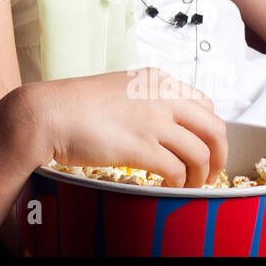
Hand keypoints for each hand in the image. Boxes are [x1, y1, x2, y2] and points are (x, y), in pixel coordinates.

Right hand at [25, 67, 228, 188]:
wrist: (47, 113)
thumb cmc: (74, 105)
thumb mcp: (119, 89)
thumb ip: (144, 100)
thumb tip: (161, 123)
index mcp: (156, 80)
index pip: (203, 103)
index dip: (209, 130)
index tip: (205, 146)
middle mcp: (161, 96)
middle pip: (213, 127)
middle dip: (219, 154)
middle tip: (211, 172)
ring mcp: (153, 121)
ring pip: (200, 152)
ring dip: (201, 175)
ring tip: (190, 185)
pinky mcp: (141, 146)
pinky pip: (177, 169)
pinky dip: (179, 182)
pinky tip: (169, 186)